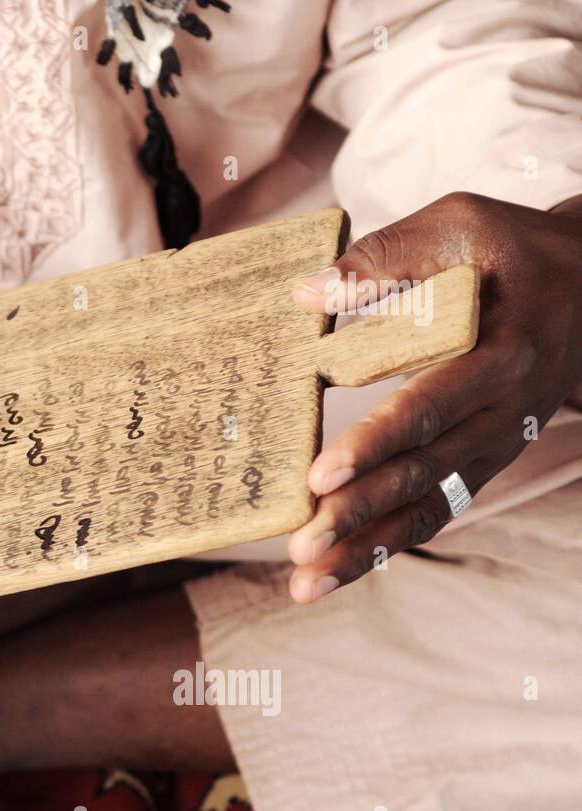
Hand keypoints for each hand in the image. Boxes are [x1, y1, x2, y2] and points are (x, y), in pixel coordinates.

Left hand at [286, 192, 581, 602]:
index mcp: (505, 351)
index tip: (320, 474)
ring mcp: (500, 442)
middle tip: (300, 548)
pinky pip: (438, 508)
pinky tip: (340, 569)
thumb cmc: (514, 249)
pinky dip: (390, 542)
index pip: (433, 405)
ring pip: (431, 505)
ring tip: (305, 582)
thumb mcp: (461, 225)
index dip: (376, 442)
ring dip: (367, 548)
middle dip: (360, 514)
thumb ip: (385, 260)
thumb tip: (306, 296)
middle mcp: (506, 410)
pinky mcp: (485, 458)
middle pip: (426, 473)